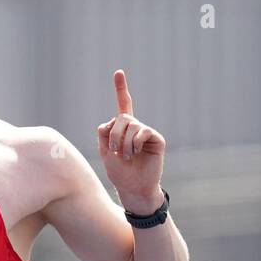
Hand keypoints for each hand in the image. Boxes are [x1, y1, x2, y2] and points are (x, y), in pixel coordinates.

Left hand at [95, 70, 166, 214]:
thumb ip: (104, 134)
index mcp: (123, 129)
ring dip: (123, 143)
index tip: (118, 72)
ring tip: (125, 156)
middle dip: (114, 134)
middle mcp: (136, 128)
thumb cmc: (119, 173)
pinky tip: (135, 153)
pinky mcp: (156, 139)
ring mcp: (147, 133)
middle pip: (121, 117)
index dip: (121, 89)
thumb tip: (113, 121)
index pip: (123, 105)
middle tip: (114, 151)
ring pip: (130, 124)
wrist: (133, 188)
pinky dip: (135, 143)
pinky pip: (143, 131)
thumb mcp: (104, 152)